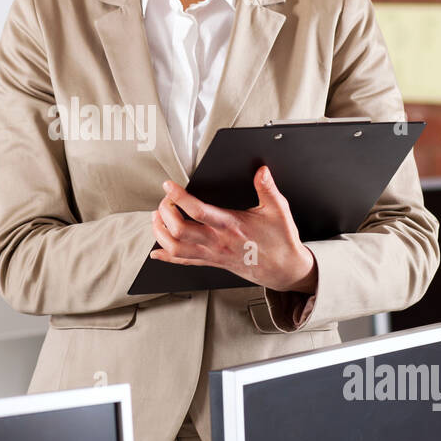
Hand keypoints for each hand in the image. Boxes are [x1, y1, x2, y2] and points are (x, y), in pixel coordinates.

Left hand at [150, 165, 317, 293]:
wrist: (284, 270)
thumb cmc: (280, 240)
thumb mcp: (278, 210)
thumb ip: (268, 188)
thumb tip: (261, 170)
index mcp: (231, 225)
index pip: (198, 211)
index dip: (179, 197)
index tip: (169, 186)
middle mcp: (217, 241)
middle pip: (179, 230)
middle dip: (165, 213)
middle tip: (164, 200)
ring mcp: (213, 254)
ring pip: (176, 248)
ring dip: (160, 233)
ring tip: (157, 217)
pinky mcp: (212, 262)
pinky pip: (184, 262)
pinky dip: (167, 257)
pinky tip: (156, 252)